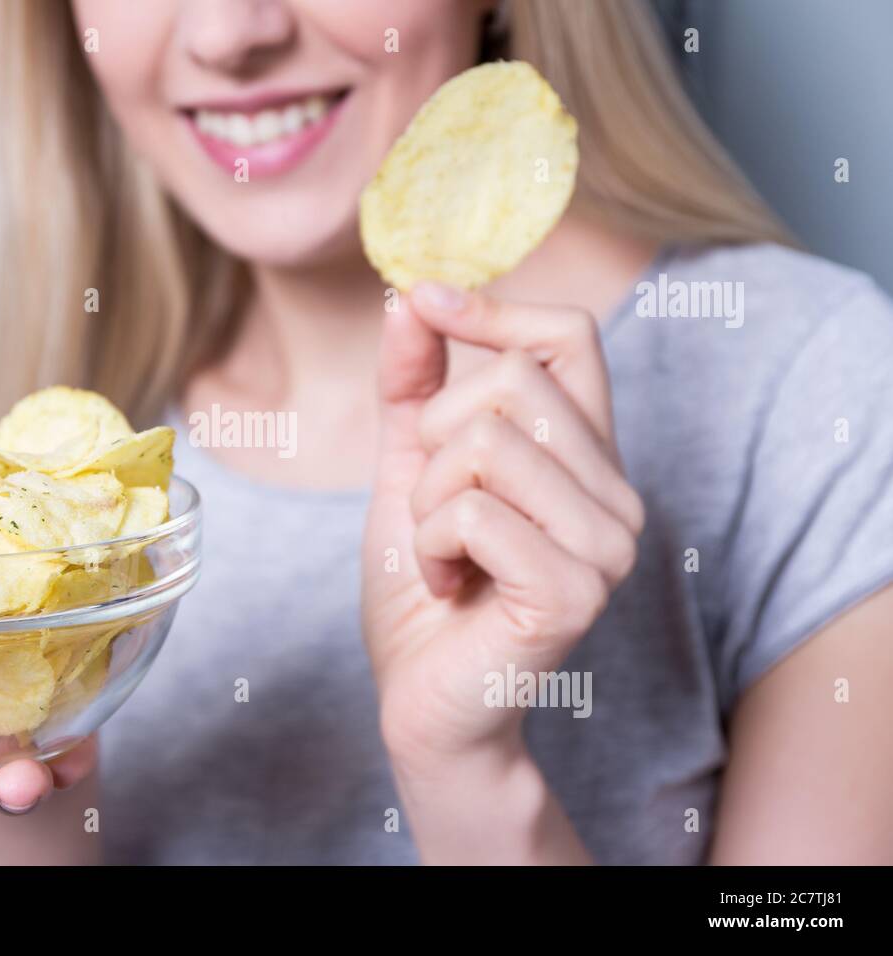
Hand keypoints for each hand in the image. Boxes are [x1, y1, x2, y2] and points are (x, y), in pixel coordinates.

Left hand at [362, 283, 644, 773]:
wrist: (424, 699)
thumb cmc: (424, 589)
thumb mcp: (408, 471)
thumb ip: (412, 388)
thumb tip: (409, 297)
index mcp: (585, 457)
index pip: (569, 338)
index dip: (494, 309)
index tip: (425, 302)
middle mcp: (615, 493)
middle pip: (510, 382)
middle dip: (433, 441)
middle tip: (432, 511)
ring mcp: (605, 545)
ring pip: (485, 444)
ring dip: (425, 502)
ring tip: (440, 553)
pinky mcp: (575, 592)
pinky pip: (472, 513)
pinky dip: (430, 547)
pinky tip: (448, 587)